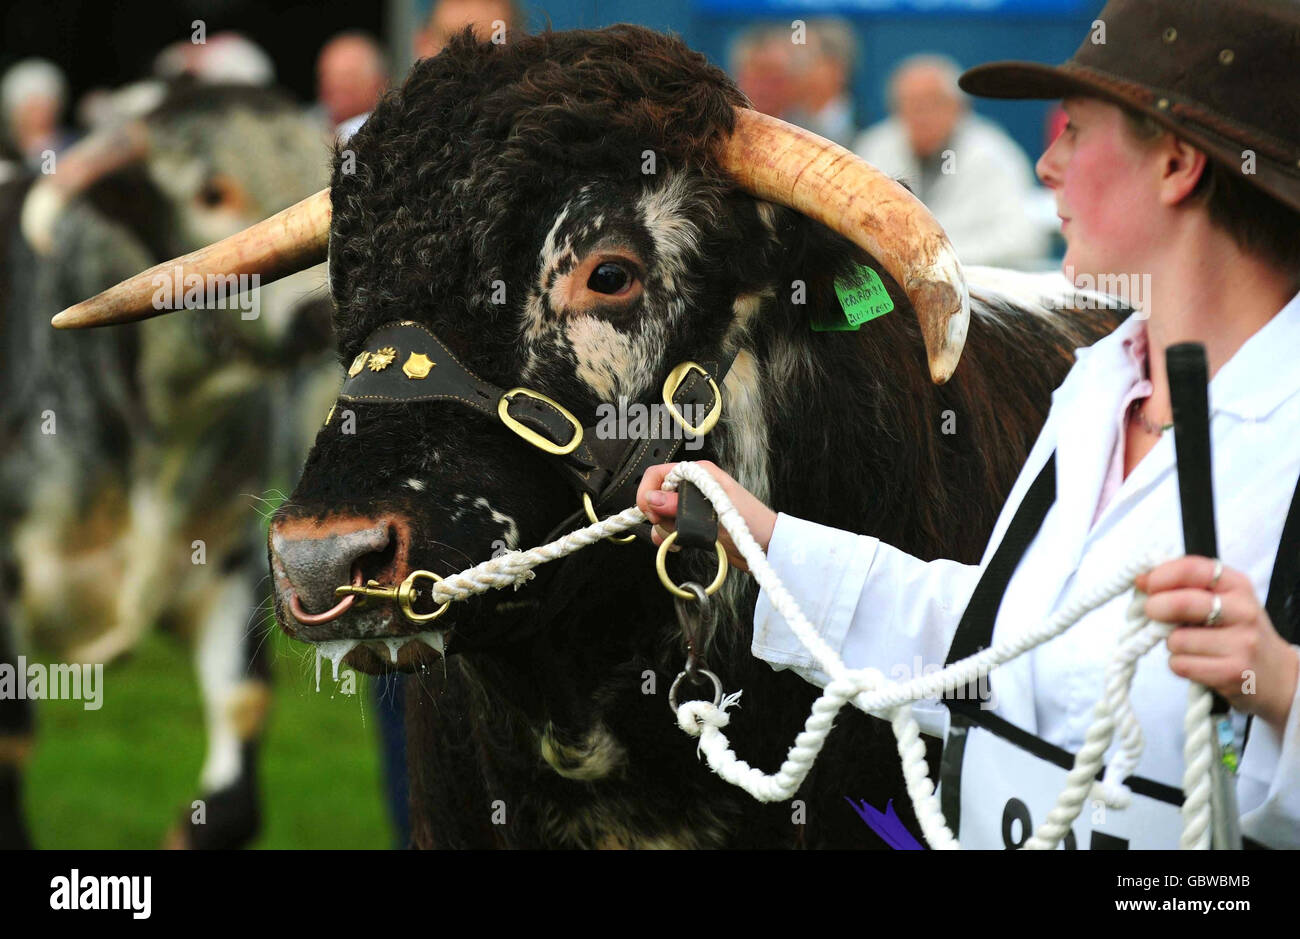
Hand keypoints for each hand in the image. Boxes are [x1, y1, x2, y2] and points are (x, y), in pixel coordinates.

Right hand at [635, 460, 776, 572]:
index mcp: (698, 473)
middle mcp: (692, 486)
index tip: (652, 514)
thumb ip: (681, 504)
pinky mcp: (693, 523)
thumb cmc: (750, 523)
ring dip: (665, 529)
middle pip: (656, 495)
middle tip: (672, 528)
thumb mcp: (714, 511)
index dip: (649, 494)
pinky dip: (668, 537)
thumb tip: (652, 498)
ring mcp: (692, 505)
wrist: (767, 546)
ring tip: (681, 538)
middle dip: (658, 515)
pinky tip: (679, 544)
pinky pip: (669, 528)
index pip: (657, 474)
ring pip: (660, 514)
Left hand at [1137, 555, 1299, 733]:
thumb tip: (1140, 580)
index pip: (1191, 569)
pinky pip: (1180, 665)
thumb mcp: (1222, 600)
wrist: (1278, 676)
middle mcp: (1243, 611)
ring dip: (1172, 645)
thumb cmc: (1237, 633)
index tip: (1145, 584)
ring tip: (1192, 646)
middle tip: (1152, 613)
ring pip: (1176, 640)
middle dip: (1155, 608)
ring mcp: (1240, 643)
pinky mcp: (1231, 673)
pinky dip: (1179, 665)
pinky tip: (1199, 664)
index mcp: (1237, 585)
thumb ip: (1185, 587)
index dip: (1159, 575)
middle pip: (1182, 603)